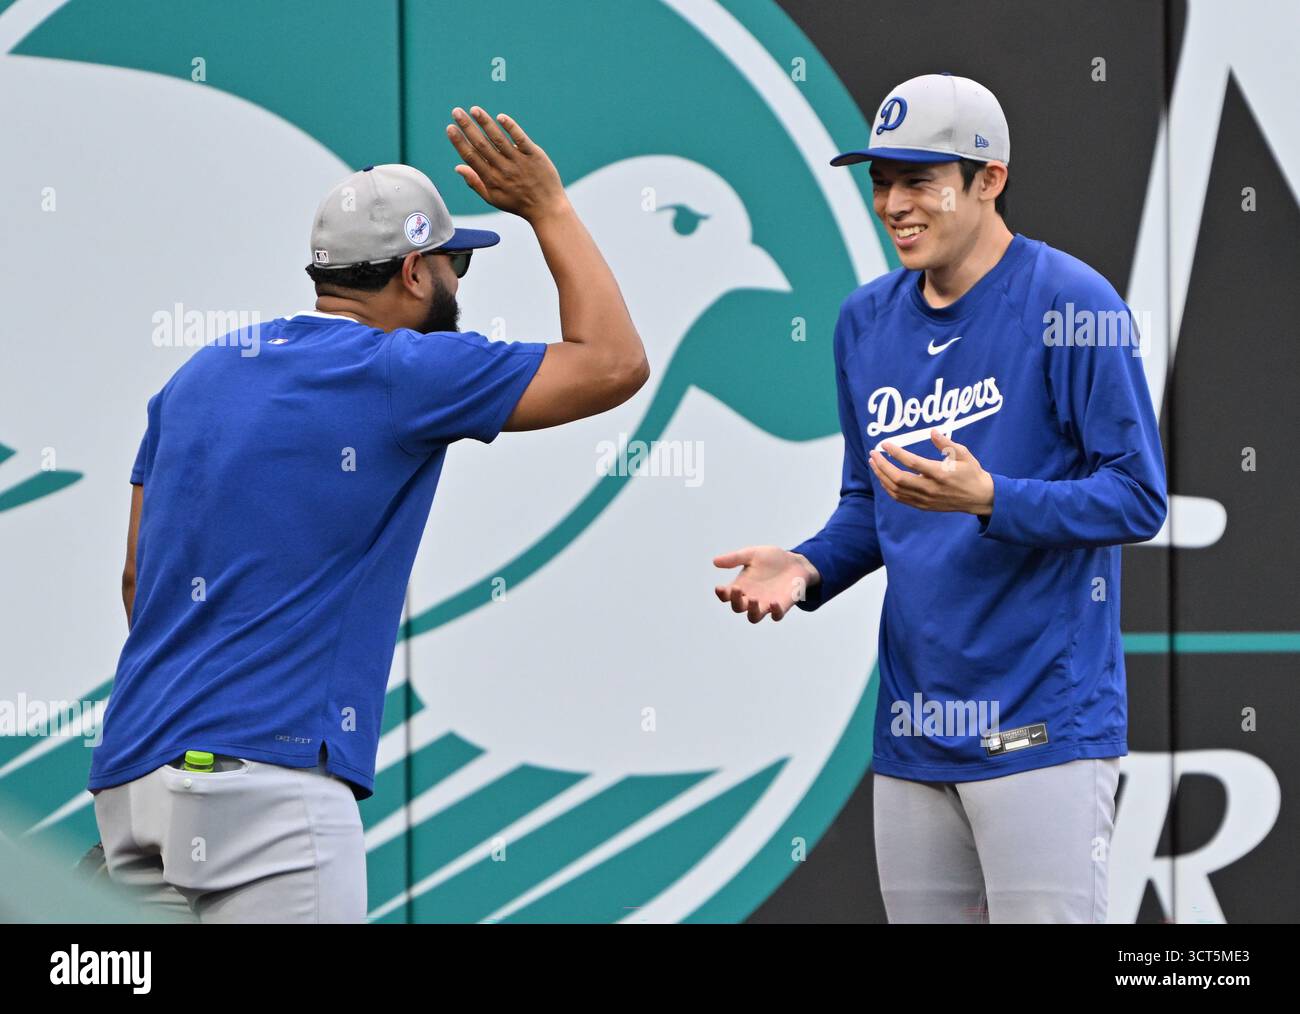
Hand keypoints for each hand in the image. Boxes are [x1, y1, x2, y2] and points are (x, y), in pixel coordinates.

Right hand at [445, 107, 568, 222]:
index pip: (471, 157)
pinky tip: (500, 117)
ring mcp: (519, 162)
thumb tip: (457, 168)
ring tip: (474, 110)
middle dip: (467, 127)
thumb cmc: (518, 203)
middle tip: (456, 112)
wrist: (547, 209)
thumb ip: (475, 182)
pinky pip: (520, 139)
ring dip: (485, 123)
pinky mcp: (534, 155)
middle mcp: (503, 169)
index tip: (450, 128)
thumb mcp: (494, 198)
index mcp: (491, 179)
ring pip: (499, 139)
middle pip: (481, 145)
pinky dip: (511, 128)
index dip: (459, 142)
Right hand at [713, 546, 819, 623]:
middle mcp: (751, 598)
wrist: (795, 561)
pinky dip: (774, 612)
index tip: (720, 587)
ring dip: (751, 611)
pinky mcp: (781, 606)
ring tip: (753, 599)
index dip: (721, 594)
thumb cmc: (771, 558)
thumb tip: (714, 561)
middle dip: (735, 600)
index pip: (726, 595)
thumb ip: (735, 558)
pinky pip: (776, 616)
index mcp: (741, 586)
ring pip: (754, 617)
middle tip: (737, 589)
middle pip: (738, 607)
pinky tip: (774, 602)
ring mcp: (766, 604)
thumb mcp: (752, 554)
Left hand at [868, 429, 993, 515]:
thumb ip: (946, 443)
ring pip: (896, 490)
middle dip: (882, 465)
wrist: (979, 498)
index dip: (896, 453)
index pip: (912, 463)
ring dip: (882, 476)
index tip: (885, 444)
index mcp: (940, 473)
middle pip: (899, 478)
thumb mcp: (964, 454)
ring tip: (874, 463)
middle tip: (873, 453)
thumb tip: (932, 431)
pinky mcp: (924, 506)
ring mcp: (926, 499)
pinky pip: (900, 498)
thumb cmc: (972, 473)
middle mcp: (931, 488)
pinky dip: (888, 488)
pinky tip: (883, 478)